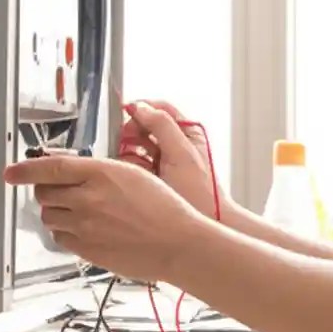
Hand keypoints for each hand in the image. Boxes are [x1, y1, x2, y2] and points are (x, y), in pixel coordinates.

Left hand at [4, 152, 207, 282]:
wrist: (177, 243)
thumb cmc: (164, 208)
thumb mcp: (132, 175)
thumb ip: (98, 172)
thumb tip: (69, 173)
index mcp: (101, 174)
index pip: (51, 167)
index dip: (26, 169)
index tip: (12, 172)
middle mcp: (88, 199)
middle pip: (44, 193)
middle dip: (47, 190)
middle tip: (62, 191)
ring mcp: (84, 227)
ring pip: (48, 216)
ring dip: (56, 211)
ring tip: (80, 211)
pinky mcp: (85, 250)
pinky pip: (59, 238)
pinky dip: (65, 231)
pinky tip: (85, 228)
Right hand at [119, 101, 229, 219]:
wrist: (207, 225)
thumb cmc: (202, 195)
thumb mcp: (181, 155)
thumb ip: (162, 126)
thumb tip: (141, 107)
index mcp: (188, 131)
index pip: (160, 107)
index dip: (141, 108)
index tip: (124, 114)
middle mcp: (177, 142)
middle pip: (147, 124)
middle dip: (133, 131)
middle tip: (125, 142)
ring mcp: (166, 158)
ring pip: (139, 143)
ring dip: (131, 149)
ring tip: (130, 161)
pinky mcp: (157, 174)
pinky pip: (137, 162)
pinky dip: (132, 165)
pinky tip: (133, 174)